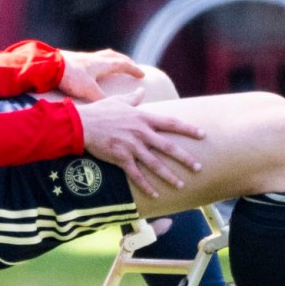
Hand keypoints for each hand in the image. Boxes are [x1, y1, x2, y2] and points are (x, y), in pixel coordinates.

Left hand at [57, 48, 143, 102]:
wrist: (48, 67)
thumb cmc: (70, 77)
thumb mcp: (88, 91)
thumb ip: (102, 99)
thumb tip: (114, 109)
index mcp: (101, 64)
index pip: (122, 64)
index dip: (133, 69)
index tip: (142, 74)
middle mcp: (94, 58)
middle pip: (114, 56)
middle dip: (125, 61)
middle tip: (131, 66)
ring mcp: (83, 58)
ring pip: (102, 55)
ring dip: (112, 59)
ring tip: (114, 65)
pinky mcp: (73, 60)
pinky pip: (91, 59)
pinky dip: (98, 62)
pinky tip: (92, 69)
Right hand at [74, 89, 205, 195]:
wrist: (81, 124)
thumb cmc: (100, 111)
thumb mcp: (118, 101)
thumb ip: (133, 98)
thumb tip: (141, 91)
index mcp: (143, 117)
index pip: (171, 123)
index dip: (188, 129)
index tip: (202, 135)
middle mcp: (141, 132)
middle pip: (168, 147)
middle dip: (185, 158)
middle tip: (198, 167)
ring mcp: (131, 146)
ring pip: (155, 164)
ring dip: (169, 176)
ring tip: (181, 185)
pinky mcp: (121, 158)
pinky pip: (137, 175)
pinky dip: (147, 186)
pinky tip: (156, 194)